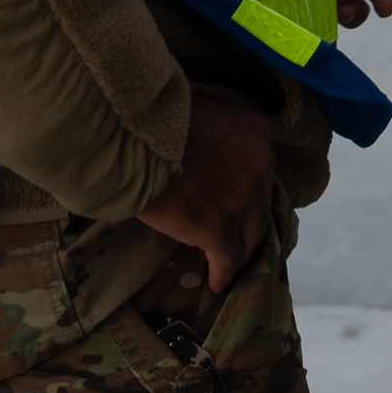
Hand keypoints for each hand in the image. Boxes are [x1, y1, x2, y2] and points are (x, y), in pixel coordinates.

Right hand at [137, 95, 276, 292]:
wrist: (130, 138)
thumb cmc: (154, 119)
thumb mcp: (201, 108)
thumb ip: (218, 127)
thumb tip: (208, 143)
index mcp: (256, 130)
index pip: (260, 166)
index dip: (250, 186)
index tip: (240, 198)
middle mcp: (260, 162)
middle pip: (261, 202)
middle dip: (248, 221)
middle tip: (237, 235)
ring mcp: (242, 197)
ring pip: (250, 233)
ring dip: (240, 250)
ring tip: (229, 263)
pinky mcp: (219, 227)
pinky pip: (229, 258)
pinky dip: (224, 273)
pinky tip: (217, 284)